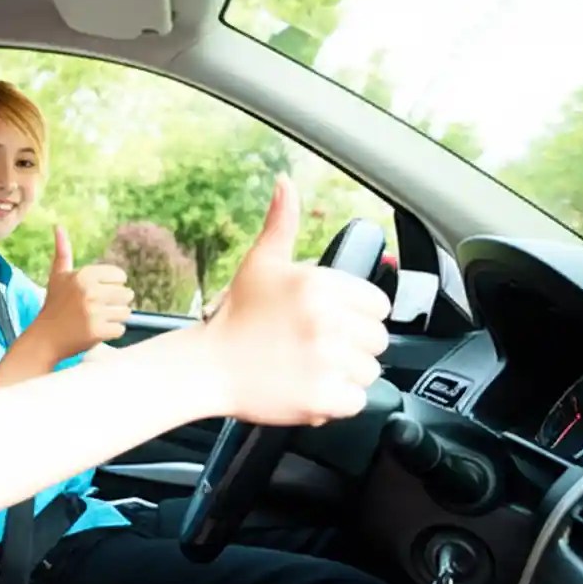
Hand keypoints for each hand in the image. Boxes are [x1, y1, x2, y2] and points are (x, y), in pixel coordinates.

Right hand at [29, 225, 134, 361]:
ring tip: (98, 319)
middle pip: (126, 294)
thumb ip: (63, 251)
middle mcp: (90, 291)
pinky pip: (120, 329)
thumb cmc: (53, 305)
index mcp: (84, 275)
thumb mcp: (57, 276)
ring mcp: (95, 312)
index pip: (120, 275)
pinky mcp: (98, 331)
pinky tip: (96, 331)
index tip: (98, 293)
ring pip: (126, 312)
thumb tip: (58, 225)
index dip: (112, 285)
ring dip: (115, 317)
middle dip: (116, 302)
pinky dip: (111, 332)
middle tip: (98, 309)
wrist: (44, 338)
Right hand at [180, 176, 389, 425]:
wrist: (205, 367)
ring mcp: (326, 360)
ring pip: (368, 373)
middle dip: (350, 346)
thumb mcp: (261, 263)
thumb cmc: (236, 317)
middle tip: (312, 347)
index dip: (354, 315)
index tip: (327, 323)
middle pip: (376, 341)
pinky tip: (306, 388)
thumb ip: (281, 222)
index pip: (377, 305)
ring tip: (308, 368)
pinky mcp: (323, 396)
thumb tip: (285, 181)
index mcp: (319, 285)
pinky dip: (335, 401)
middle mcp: (327, 320)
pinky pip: (355, 402)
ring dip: (343, 375)